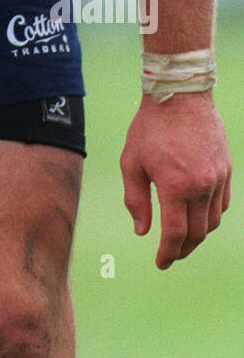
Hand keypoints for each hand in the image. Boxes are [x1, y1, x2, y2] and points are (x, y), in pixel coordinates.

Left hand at [120, 91, 230, 268]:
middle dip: (182, 249)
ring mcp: (217, 178)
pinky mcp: (226, 169)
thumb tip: (141, 230)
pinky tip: (199, 215)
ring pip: (213, 221)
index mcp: (175, 186)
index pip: (175, 234)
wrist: (180, 95)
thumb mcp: (131, 161)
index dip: (168, 253)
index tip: (161, 262)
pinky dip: (211, 216)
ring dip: (199, 235)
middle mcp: (201, 186)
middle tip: (171, 254)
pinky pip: (223, 203)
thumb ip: (136, 199)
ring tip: (183, 237)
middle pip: (197, 233)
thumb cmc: (150, 127)